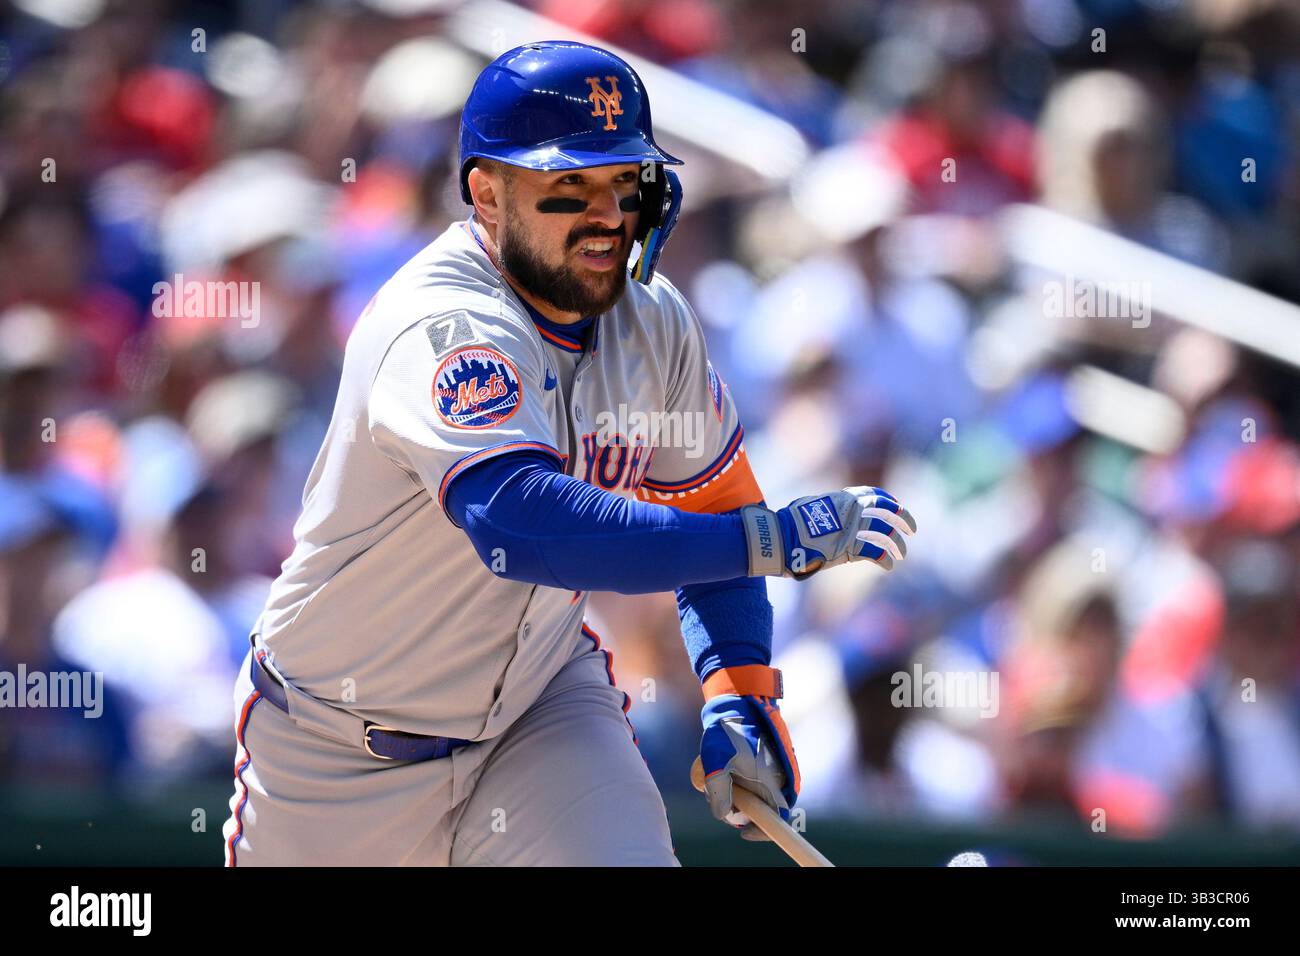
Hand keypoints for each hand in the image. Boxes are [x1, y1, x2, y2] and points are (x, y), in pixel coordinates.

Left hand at [699, 690, 799, 841]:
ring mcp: (778, 768)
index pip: (778, 820)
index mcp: (774, 782)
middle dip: (741, 810)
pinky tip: (726, 768)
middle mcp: (782, 778)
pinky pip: (758, 780)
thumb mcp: (716, 762)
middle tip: (718, 799)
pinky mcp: (771, 760)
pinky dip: (743, 782)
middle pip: (764, 810)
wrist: (739, 699)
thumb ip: (718, 792)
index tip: (743, 833)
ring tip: (717, 776)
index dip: (761, 832)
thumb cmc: (728, 731)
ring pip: (759, 795)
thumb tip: (724, 815)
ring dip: (739, 794)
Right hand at [740, 485, 915, 578]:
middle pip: (890, 512)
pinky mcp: (852, 548)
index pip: (876, 495)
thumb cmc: (790, 522)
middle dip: (904, 520)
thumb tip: (823, 510)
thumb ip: (826, 507)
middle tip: (911, 530)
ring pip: (888, 534)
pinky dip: (885, 560)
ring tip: (901, 554)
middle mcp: (854, 510)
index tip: (897, 508)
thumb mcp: (810, 505)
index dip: (890, 502)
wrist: (782, 537)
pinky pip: (877, 553)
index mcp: (845, 498)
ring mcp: (855, 528)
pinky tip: (887, 566)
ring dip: (897, 545)